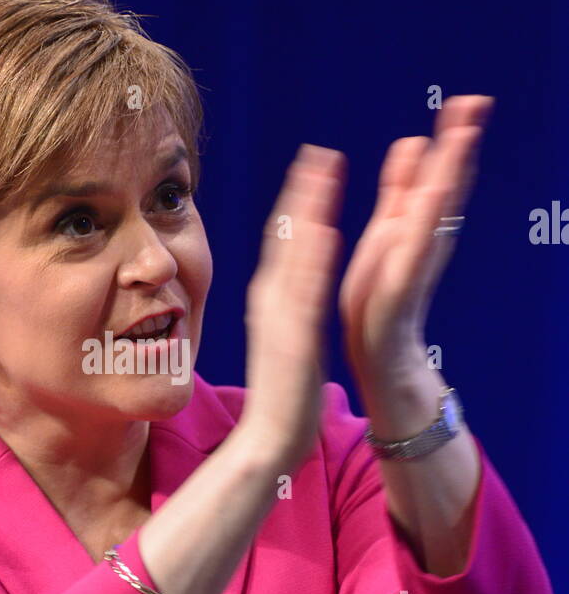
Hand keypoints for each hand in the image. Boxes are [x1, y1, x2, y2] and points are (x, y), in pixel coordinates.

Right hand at [238, 144, 345, 471]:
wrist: (269, 440)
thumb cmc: (281, 396)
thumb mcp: (284, 340)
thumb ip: (287, 310)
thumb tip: (292, 289)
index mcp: (270, 301)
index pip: (282, 242)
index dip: (298, 203)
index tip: (313, 168)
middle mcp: (270, 302)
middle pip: (285, 237)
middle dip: (303, 194)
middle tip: (318, 153)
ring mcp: (279, 318)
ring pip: (293, 255)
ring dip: (308, 212)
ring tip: (324, 176)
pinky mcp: (292, 339)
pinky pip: (303, 292)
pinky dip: (312, 260)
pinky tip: (325, 232)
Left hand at [338, 95, 494, 379]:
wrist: (380, 352)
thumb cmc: (382, 292)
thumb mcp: (389, 229)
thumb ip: (402, 188)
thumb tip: (415, 141)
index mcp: (417, 222)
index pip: (441, 171)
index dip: (454, 137)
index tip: (468, 100)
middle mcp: (424, 238)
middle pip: (447, 183)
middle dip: (459, 144)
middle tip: (476, 104)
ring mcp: (415, 261)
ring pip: (435, 211)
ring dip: (449, 174)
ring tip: (461, 137)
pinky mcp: (400, 286)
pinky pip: (412, 251)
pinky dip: (422, 224)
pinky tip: (430, 196)